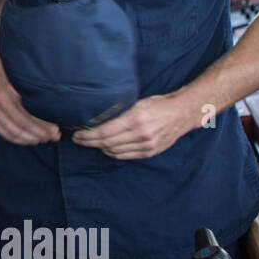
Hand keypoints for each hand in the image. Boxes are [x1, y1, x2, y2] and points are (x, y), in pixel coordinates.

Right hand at [0, 59, 59, 145]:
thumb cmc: (7, 75)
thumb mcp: (19, 80)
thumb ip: (31, 94)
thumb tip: (52, 109)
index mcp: (4, 96)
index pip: (25, 117)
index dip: (41, 127)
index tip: (55, 130)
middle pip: (20, 127)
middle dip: (39, 134)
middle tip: (53, 136)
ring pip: (13, 134)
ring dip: (30, 139)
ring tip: (44, 139)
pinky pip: (5, 135)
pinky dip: (18, 140)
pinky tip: (29, 140)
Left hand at [71, 93, 196, 158]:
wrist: (182, 113)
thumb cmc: (157, 104)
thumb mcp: (137, 102)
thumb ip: (119, 112)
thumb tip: (96, 118)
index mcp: (135, 118)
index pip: (104, 132)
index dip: (87, 135)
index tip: (76, 134)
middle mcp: (140, 134)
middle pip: (106, 143)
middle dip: (88, 142)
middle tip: (78, 140)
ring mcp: (146, 145)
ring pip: (114, 151)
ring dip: (99, 148)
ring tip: (90, 143)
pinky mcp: (150, 152)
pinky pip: (125, 156)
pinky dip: (112, 153)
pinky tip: (106, 148)